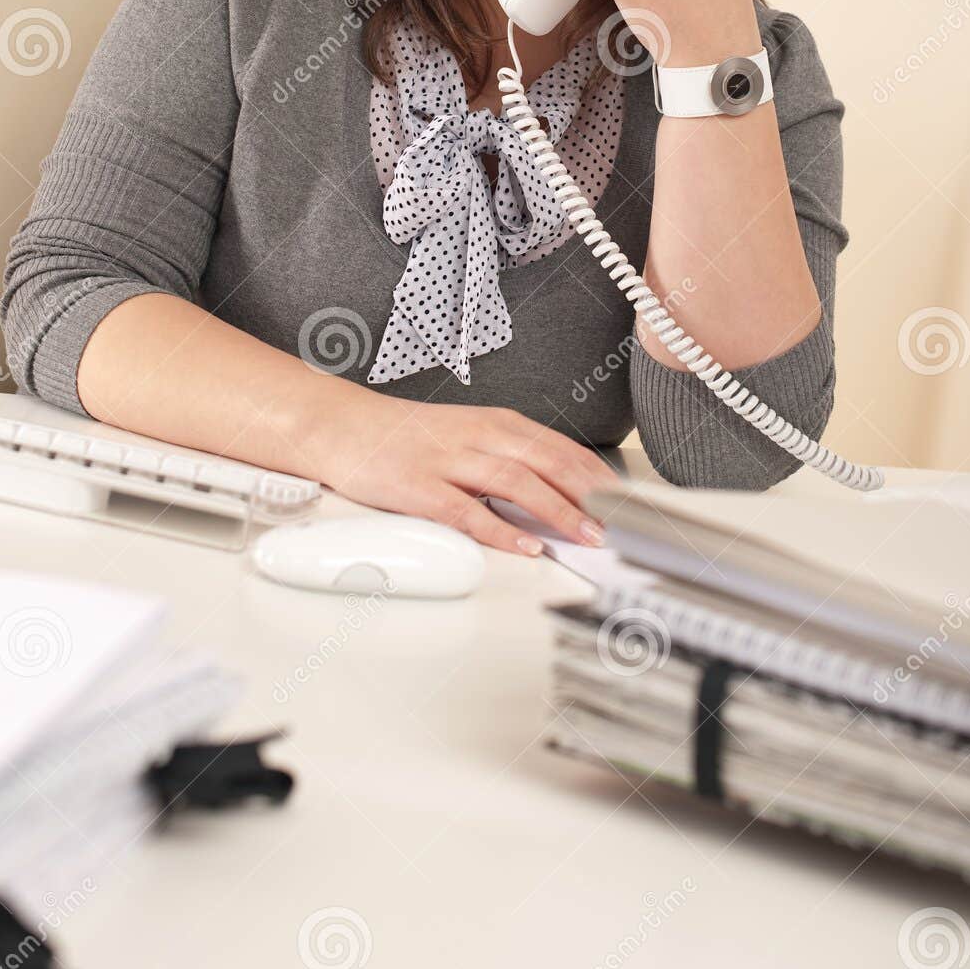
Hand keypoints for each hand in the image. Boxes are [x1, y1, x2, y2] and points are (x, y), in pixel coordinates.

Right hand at [307, 389, 612, 554]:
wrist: (342, 426)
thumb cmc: (407, 437)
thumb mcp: (467, 436)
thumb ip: (509, 459)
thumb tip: (558, 492)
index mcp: (495, 422)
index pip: (558, 447)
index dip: (596, 475)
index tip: (626, 500)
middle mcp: (477, 436)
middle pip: (545, 461)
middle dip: (587, 493)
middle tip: (618, 523)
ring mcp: (448, 460)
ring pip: (514, 482)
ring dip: (556, 510)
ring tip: (585, 535)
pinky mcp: (419, 486)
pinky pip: (467, 510)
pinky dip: (499, 529)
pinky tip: (524, 545)